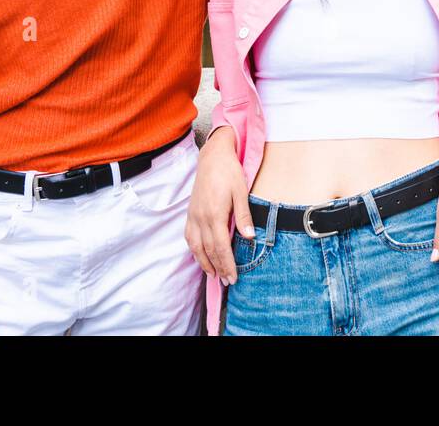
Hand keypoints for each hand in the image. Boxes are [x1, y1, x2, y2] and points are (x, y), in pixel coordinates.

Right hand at [185, 127, 252, 285]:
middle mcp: (201, 218)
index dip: (227, 264)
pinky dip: (195, 251)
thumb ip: (244, 215)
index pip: (220, 247)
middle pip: (208, 250)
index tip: (233, 277)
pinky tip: (201, 256)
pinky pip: (189, 237)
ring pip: (195, 247)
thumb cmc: (229, 172)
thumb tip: (249, 237)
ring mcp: (193, 216)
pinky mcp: (190, 213)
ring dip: (204, 263)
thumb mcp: (241, 191)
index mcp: (215, 214)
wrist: (212, 157)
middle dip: (218, 268)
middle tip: (227, 282)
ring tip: (214, 275)